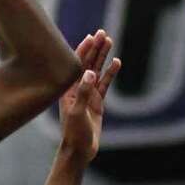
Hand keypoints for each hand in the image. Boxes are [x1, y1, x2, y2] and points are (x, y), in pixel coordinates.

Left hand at [58, 31, 121, 165]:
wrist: (79, 150)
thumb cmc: (74, 133)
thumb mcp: (77, 113)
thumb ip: (83, 93)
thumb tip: (90, 73)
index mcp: (68, 89)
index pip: (76, 64)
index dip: (84, 50)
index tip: (92, 37)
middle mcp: (77, 88)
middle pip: (87, 63)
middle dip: (95, 48)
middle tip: (103, 34)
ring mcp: (87, 94)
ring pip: (96, 71)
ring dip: (102, 57)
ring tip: (110, 41)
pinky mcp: (96, 102)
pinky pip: (104, 84)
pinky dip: (110, 73)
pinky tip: (116, 62)